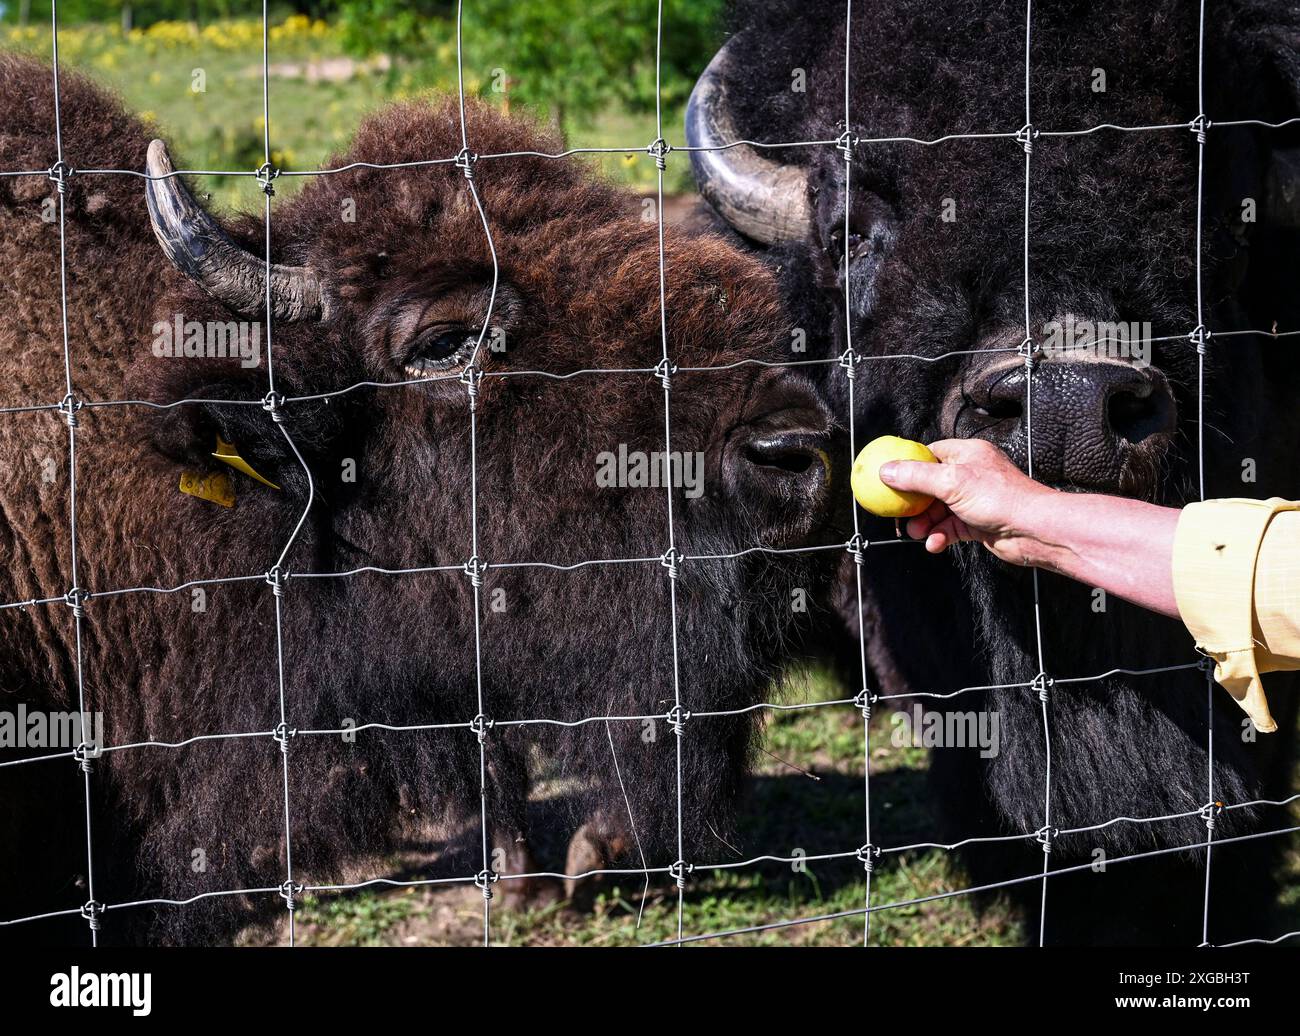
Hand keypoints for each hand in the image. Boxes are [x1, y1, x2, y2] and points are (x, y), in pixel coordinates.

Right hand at [878, 438, 1055, 564]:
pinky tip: (934, 544)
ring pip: (939, 510)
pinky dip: (940, 536)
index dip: (909, 466)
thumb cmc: (1000, 498)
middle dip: (913, 502)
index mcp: (967, 454)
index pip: (930, 454)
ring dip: (925, 523)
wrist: (1034, 530)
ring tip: (915, 533)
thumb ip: (916, 477)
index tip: (889, 480)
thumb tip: (886, 470)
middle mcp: (971, 474)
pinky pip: (951, 528)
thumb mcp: (951, 482)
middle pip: (930, 485)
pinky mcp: (978, 522)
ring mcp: (975, 499)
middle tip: (898, 514)